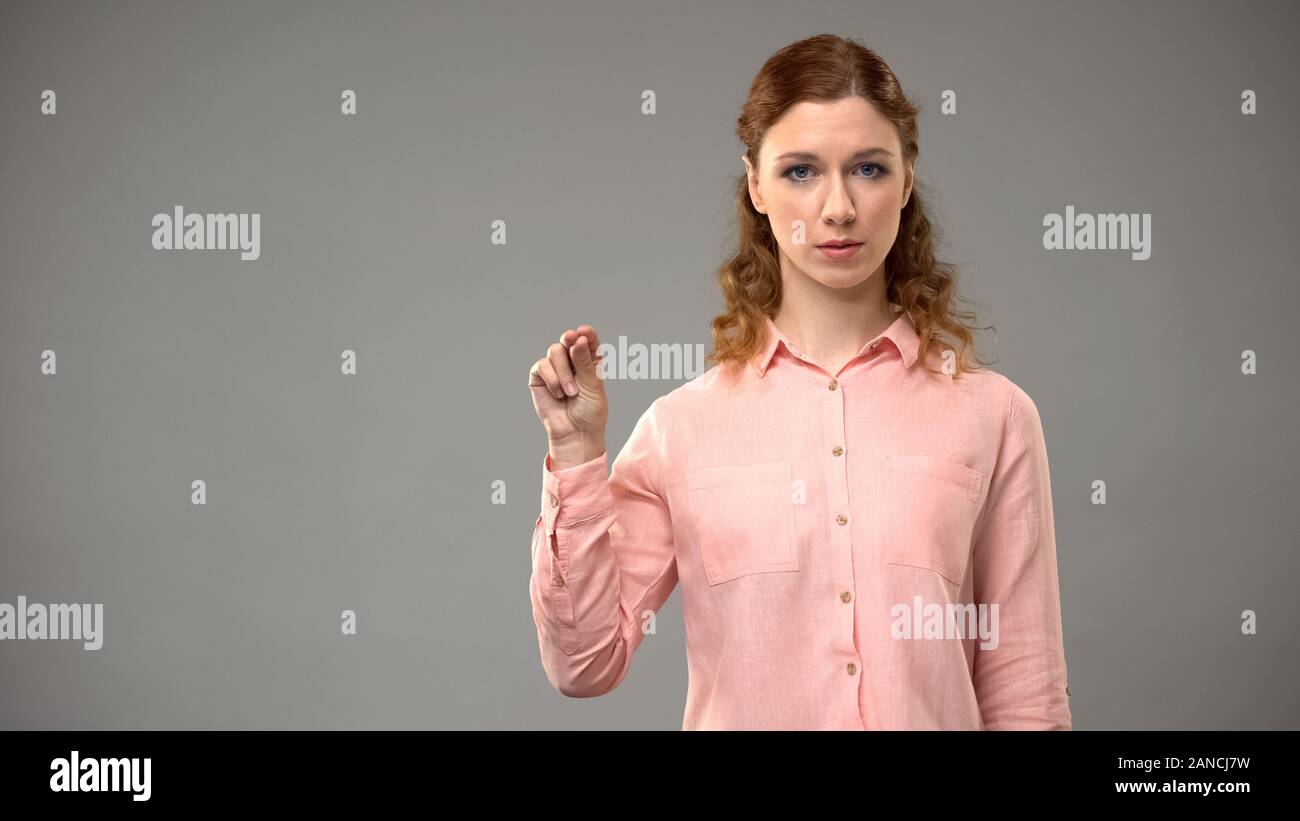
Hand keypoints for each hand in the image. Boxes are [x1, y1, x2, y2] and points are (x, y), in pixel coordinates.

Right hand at [528, 325, 607, 463]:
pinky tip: (559, 393)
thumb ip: (584, 362)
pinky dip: (552, 379)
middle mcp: (572, 361)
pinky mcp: (540, 377)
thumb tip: (577, 339)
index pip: (587, 340)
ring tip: (571, 392)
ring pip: (555, 351)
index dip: (586, 333)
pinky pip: (542, 365)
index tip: (584, 332)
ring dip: (564, 372)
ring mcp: (555, 368)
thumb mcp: (592, 385)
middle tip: (571, 338)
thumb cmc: (589, 411)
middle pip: (568, 339)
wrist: (575, 432)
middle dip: (570, 339)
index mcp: (590, 360)